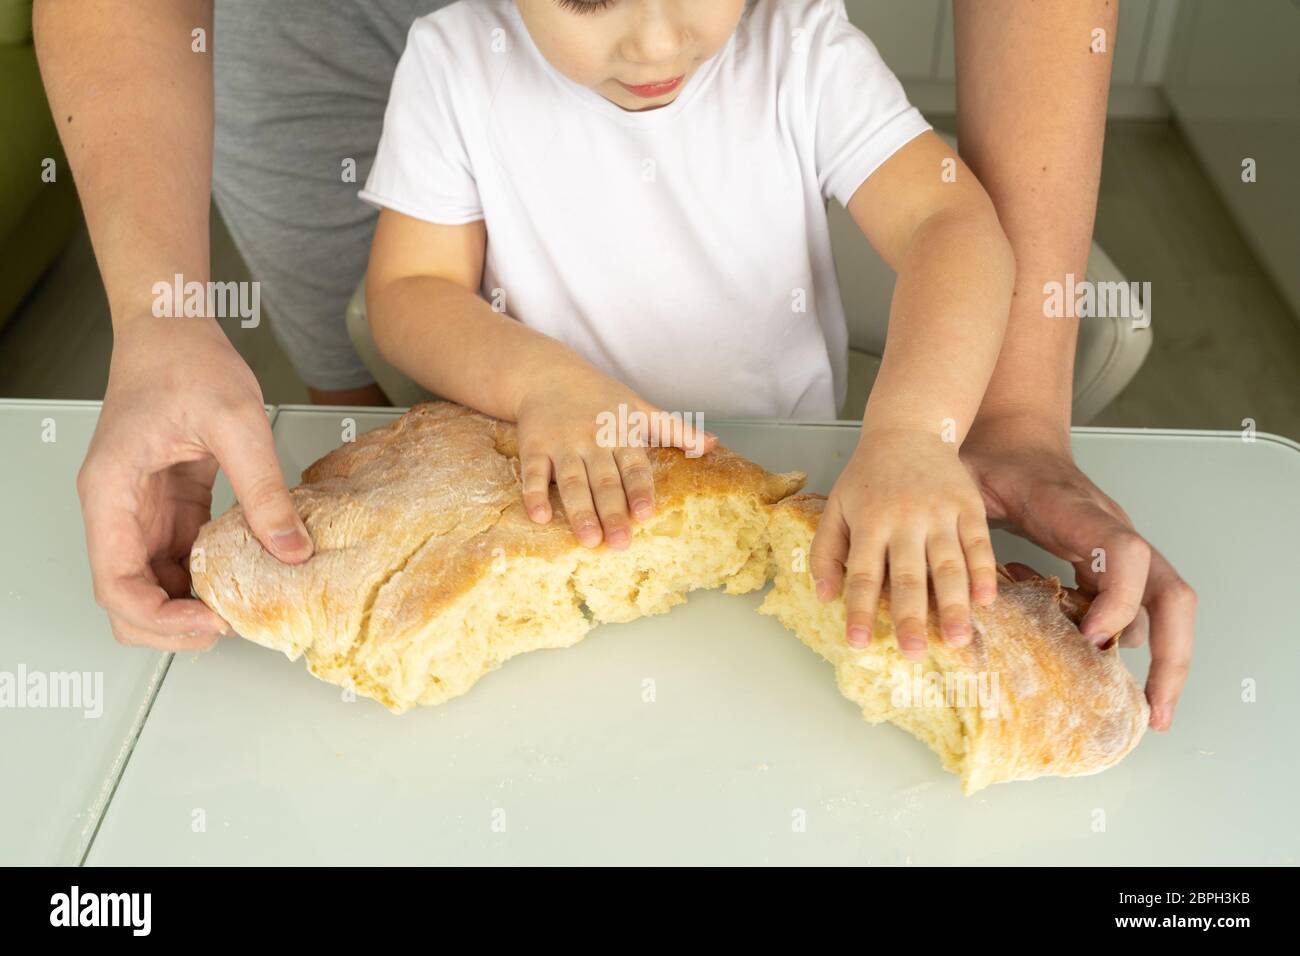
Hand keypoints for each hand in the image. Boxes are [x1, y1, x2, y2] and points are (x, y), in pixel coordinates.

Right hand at [78, 313, 312, 649]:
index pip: (115, 584)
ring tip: (244, 604)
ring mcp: (141, 510)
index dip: (159, 618)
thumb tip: (293, 550)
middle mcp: (117, 508)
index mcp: (112, 491)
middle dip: (172, 625)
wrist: (173, 326)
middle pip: (127, 598)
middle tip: (231, 625)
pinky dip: (206, 575)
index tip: (210, 621)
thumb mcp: (238, 422)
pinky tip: (246, 574)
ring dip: (191, 603)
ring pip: (153, 584)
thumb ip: (264, 490)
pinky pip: (180, 557)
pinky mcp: (169, 505)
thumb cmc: (186, 359)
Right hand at [514, 372, 714, 548]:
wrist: (547, 374)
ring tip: (589, 539)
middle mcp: (592, 441)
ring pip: (571, 482)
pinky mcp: (534, 447)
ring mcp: (562, 445)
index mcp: (621, 434)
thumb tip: (714, 444)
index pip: (633, 467)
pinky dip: (535, 495)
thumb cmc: (599, 396)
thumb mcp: (639, 408)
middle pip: (604, 481)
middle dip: (612, 512)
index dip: (640, 490)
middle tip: (620, 543)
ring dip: (580, 511)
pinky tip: (539, 517)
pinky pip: (533, 473)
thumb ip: (675, 431)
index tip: (646, 514)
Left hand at [810, 428, 998, 659]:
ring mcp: (940, 512)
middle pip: (909, 576)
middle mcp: (905, 519)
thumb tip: (824, 596)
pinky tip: (986, 601)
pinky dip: (984, 574)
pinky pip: (979, 544)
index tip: (859, 643)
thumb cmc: (868, 476)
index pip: (864, 575)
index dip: (861, 611)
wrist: (908, 429)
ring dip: (955, 605)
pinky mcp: (968, 506)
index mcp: (870, 522)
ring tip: (957, 639)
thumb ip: (826, 551)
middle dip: (911, 618)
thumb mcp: (836, 506)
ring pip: (949, 565)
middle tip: (913, 654)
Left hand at [960, 413, 1195, 730]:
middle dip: (1172, 652)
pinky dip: (1143, 647)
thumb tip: (954, 588)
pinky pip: (1143, 609)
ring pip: (1167, 604)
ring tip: (1153, 713)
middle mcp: (1112, 533)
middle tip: (1154, 709)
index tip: (1091, 639)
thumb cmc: (992, 461)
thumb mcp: (969, 485)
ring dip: (1168, 658)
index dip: (1117, 599)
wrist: (1014, 436)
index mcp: (1079, 513)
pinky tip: (1122, 685)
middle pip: (1171, 591)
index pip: (1124, 552)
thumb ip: (963, 531)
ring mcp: (1119, 550)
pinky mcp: (1111, 566)